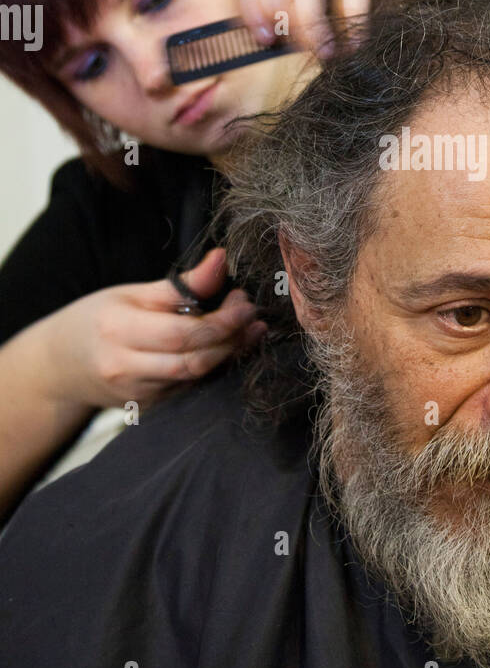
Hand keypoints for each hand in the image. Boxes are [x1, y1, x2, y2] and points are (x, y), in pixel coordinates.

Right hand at [46, 249, 265, 413]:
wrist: (62, 365)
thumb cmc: (98, 320)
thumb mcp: (132, 294)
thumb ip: (180, 284)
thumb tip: (221, 260)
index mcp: (117, 331)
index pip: (181, 333)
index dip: (221, 321)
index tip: (244, 302)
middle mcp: (125, 368)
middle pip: (193, 360)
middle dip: (231, 337)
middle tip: (250, 312)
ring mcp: (137, 393)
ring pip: (195, 378)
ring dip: (230, 353)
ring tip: (248, 328)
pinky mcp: (148, 407)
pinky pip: (190, 388)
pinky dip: (214, 367)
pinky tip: (229, 347)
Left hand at [237, 0, 463, 56]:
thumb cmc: (413, 2)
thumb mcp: (354, 15)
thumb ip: (323, 23)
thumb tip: (284, 47)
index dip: (252, 3)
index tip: (265, 40)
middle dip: (272, 8)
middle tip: (292, 46)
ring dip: (309, 17)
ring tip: (330, 52)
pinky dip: (349, 11)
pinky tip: (360, 38)